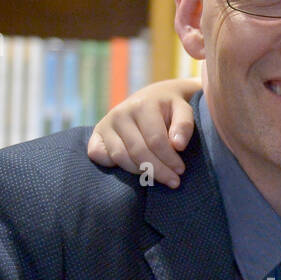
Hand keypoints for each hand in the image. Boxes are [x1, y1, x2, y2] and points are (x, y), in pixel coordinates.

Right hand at [86, 78, 200, 187]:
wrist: (150, 98)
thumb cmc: (169, 108)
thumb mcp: (183, 109)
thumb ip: (184, 125)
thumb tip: (178, 145)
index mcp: (142, 105)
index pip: (155, 141)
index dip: (169, 159)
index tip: (180, 171)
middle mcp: (120, 113)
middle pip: (138, 152)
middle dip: (158, 170)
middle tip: (174, 181)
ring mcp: (106, 124)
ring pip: (121, 158)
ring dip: (140, 172)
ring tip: (157, 176)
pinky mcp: (96, 135)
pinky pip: (99, 156)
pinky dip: (113, 166)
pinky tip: (133, 168)